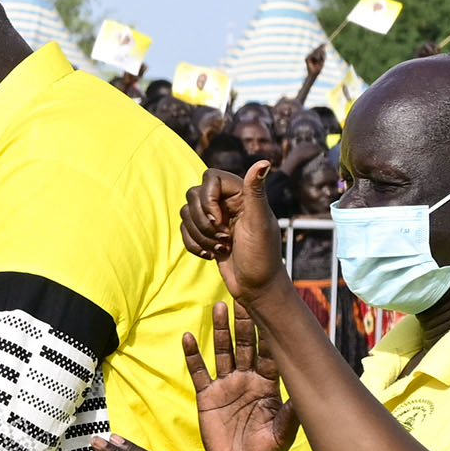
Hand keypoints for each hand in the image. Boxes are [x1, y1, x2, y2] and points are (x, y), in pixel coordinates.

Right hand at [179, 157, 283, 297]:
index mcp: (242, 194)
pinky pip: (184, 230)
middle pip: (194, 195)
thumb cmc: (262, 257)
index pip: (210, 177)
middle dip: (203, 221)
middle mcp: (227, 202)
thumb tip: (264, 162)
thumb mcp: (259, 224)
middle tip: (225, 238)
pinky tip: (213, 255)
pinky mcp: (205, 234)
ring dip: (200, 236)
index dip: (208, 198)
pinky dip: (194, 245)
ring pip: (185, 213)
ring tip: (222, 248)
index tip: (220, 221)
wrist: (256, 288)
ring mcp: (215, 218)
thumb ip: (256, 192)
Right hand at [182, 301, 292, 450]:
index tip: (269, 310)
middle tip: (243, 297)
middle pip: (245, 345)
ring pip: (222, 352)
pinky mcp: (207, 397)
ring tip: (218, 307)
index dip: (268, 333)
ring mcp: (227, 386)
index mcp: (269, 385)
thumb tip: (306, 393)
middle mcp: (248, 380)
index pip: (269, 353)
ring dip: (220, 330)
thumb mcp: (283, 434)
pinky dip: (192, 355)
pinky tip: (188, 337)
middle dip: (244, 322)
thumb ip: (291, 413)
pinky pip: (198, 372)